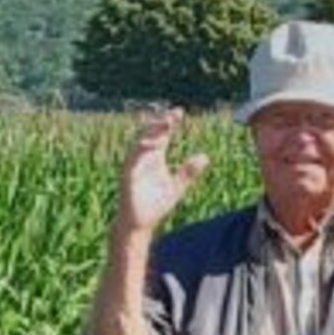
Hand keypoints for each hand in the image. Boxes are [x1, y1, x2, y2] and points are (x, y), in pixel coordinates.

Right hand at [119, 107, 207, 231]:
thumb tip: (205, 157)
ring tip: (164, 125)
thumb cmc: (156, 204)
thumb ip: (188, 172)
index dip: (169, 122)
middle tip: (173, 115)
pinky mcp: (127, 175)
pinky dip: (140, 152)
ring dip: (151, 133)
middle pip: (151, 134)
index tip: (180, 112)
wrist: (140, 223)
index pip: (163, 134)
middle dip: (161, 123)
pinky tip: (152, 146)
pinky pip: (133, 160)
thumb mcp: (177, 187)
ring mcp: (134, 165)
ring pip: (140, 143)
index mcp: (155, 156)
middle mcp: (143, 156)